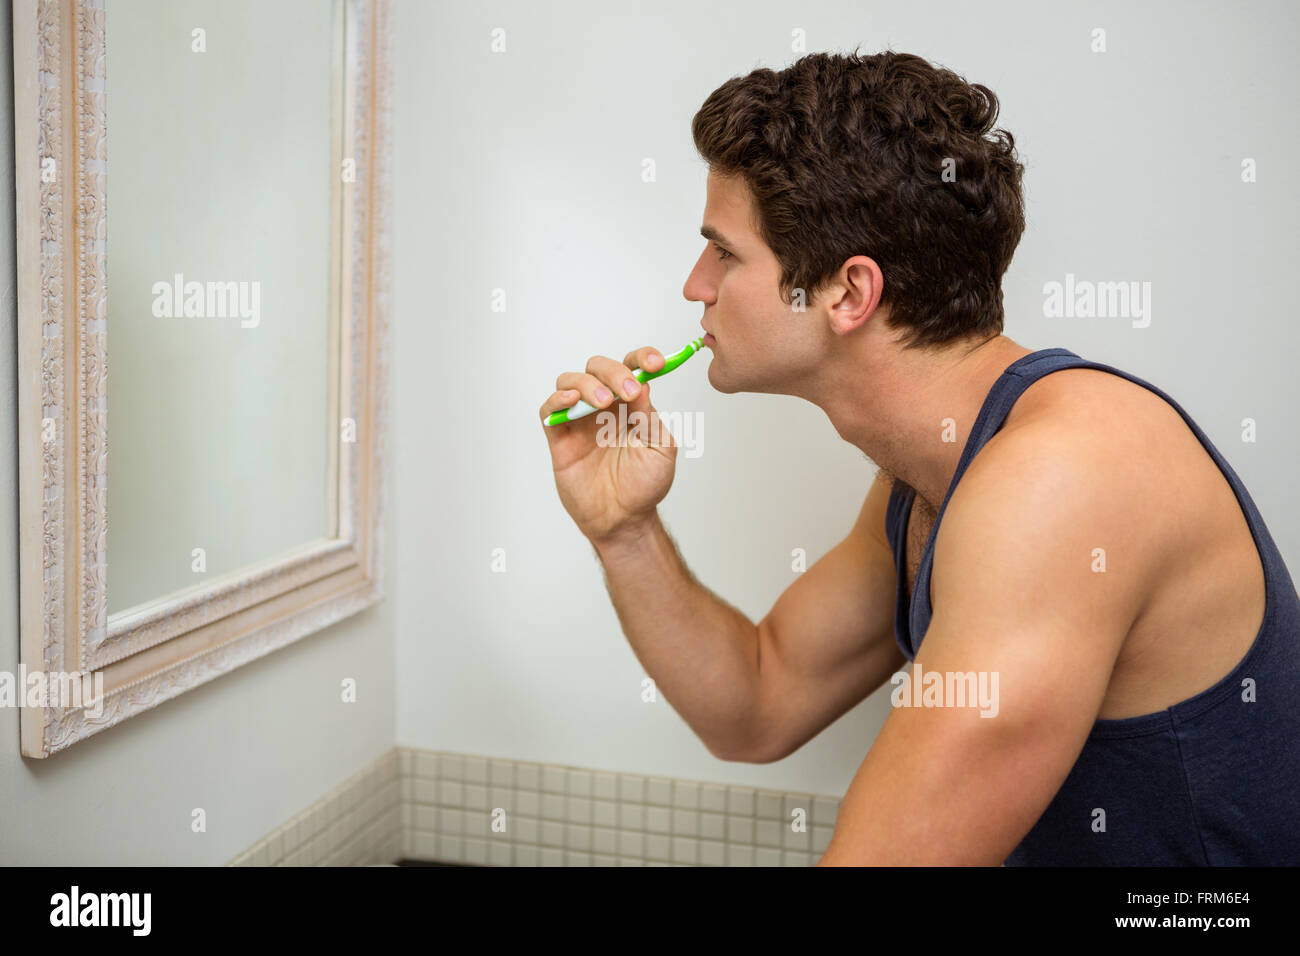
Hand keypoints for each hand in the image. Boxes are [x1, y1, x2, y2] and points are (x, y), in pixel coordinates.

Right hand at [539, 346, 676, 542]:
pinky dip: (557, 399)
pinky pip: (549, 409)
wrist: (623, 520)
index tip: (656, 363)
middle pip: (598, 368)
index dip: (642, 358)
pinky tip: (572, 402)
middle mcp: (604, 408)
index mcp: (630, 405)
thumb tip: (643, 384)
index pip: (632, 368)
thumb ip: (650, 418)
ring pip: (571, 381)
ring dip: (586, 384)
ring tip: (602, 403)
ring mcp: (580, 421)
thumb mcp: (660, 449)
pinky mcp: (560, 438)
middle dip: (613, 372)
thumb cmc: (644, 486)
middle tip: (628, 392)